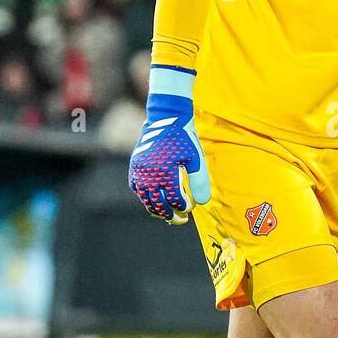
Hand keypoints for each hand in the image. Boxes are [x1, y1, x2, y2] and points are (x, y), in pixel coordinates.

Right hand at [128, 65, 211, 223]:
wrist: (165, 117)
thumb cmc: (183, 138)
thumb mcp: (196, 159)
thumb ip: (199, 182)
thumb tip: (202, 202)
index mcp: (165, 173)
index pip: (175, 200)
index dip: (184, 207)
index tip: (191, 207)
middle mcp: (149, 175)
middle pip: (158, 204)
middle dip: (170, 214)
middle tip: (181, 219)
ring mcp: (139, 171)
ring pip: (145, 199)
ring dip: (156, 208)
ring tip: (167, 213)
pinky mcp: (134, 166)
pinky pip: (136, 188)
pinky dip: (144, 196)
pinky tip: (154, 199)